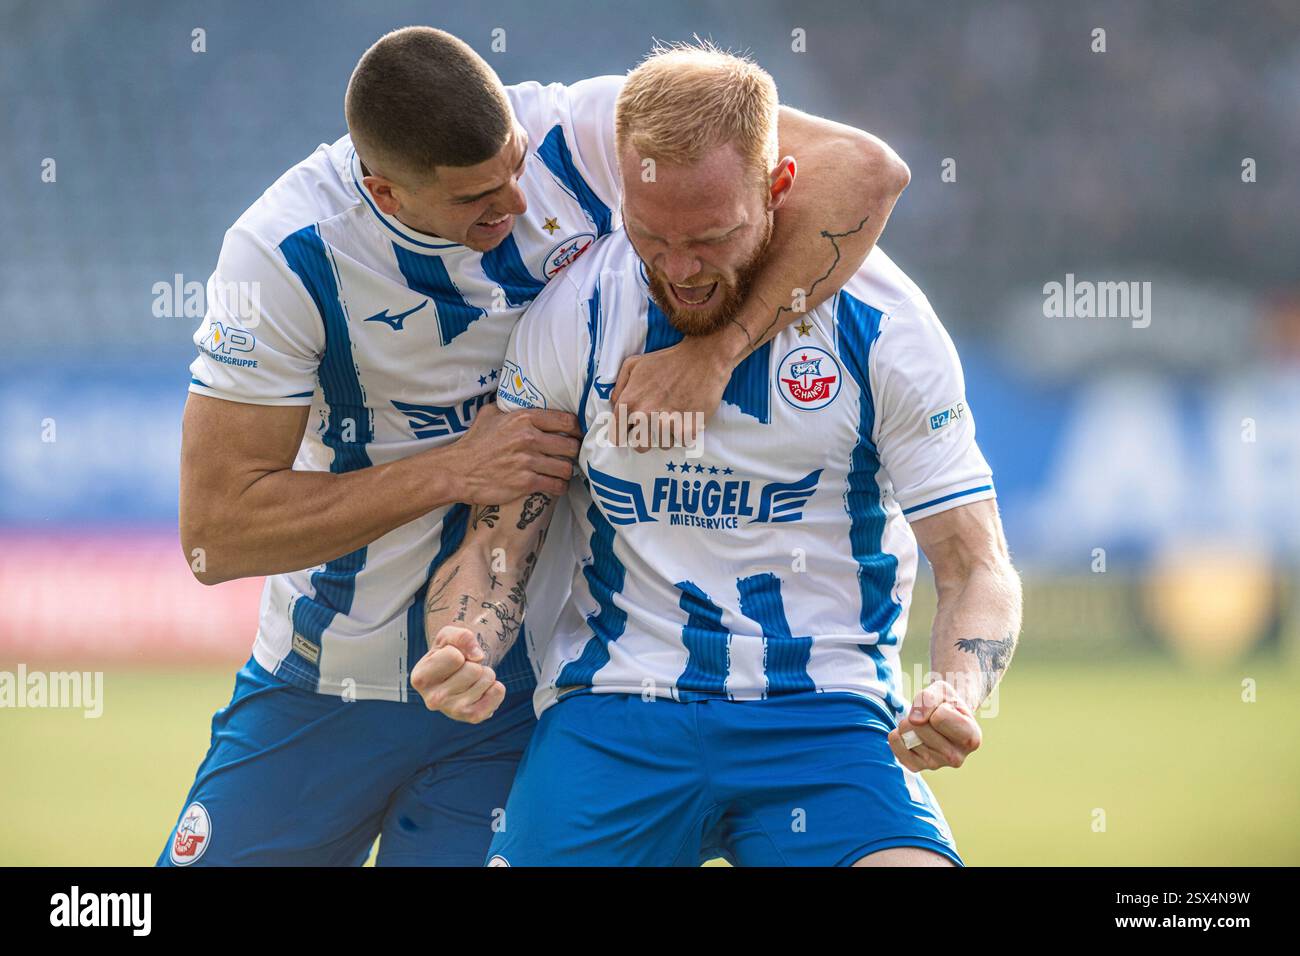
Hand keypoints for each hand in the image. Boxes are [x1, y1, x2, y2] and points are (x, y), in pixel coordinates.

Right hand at [411, 626, 506, 722]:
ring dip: (483, 673)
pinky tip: (479, 691)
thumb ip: (460, 637)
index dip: (458, 651)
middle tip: (463, 670)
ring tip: (470, 680)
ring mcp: (453, 711)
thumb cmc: (448, 653)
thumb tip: (477, 657)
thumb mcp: (448, 637)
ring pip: (486, 677)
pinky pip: (498, 691)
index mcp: (420, 678)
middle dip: (473, 663)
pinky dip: (495, 685)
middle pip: (473, 669)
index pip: (454, 656)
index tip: (452, 659)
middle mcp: (432, 700)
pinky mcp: (473, 717)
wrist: (457, 677)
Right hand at [447, 402, 579, 501]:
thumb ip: (510, 407)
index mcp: (524, 418)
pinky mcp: (526, 482)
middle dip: (573, 452)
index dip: (576, 429)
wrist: (457, 471)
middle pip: (571, 445)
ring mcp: (528, 461)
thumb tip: (519, 399)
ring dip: (567, 471)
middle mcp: (529, 438)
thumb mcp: (489, 414)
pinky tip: (557, 485)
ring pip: (566, 467)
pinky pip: (556, 485)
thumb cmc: (473, 443)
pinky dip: (560, 486)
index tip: (576, 435)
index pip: (566, 421)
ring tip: (563, 472)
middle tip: (570, 456)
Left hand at [608, 336, 733, 451]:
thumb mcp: (633, 364)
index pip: (617, 436)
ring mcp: (666, 423)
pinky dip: (686, 433)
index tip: (633, 432)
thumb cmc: (667, 360)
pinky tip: (687, 418)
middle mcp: (644, 415)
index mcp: (629, 402)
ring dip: (668, 434)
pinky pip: (682, 442)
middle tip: (656, 426)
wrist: (702, 358)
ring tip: (675, 417)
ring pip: (662, 445)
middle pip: (639, 446)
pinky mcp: (687, 428)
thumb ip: (619, 386)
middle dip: (647, 438)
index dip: (625, 434)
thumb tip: (614, 404)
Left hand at [887, 680, 981, 771]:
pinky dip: (898, 733)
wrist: (944, 718)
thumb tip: (914, 720)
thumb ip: (930, 699)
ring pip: (906, 733)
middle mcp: (956, 758)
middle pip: (920, 726)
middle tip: (931, 717)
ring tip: (924, 725)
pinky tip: (912, 734)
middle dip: (920, 714)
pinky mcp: (916, 767)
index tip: (945, 709)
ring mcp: (935, 765)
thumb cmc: (947, 703)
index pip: (939, 717)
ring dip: (909, 722)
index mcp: (971, 738)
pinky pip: (895, 742)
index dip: (937, 706)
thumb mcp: (943, 691)